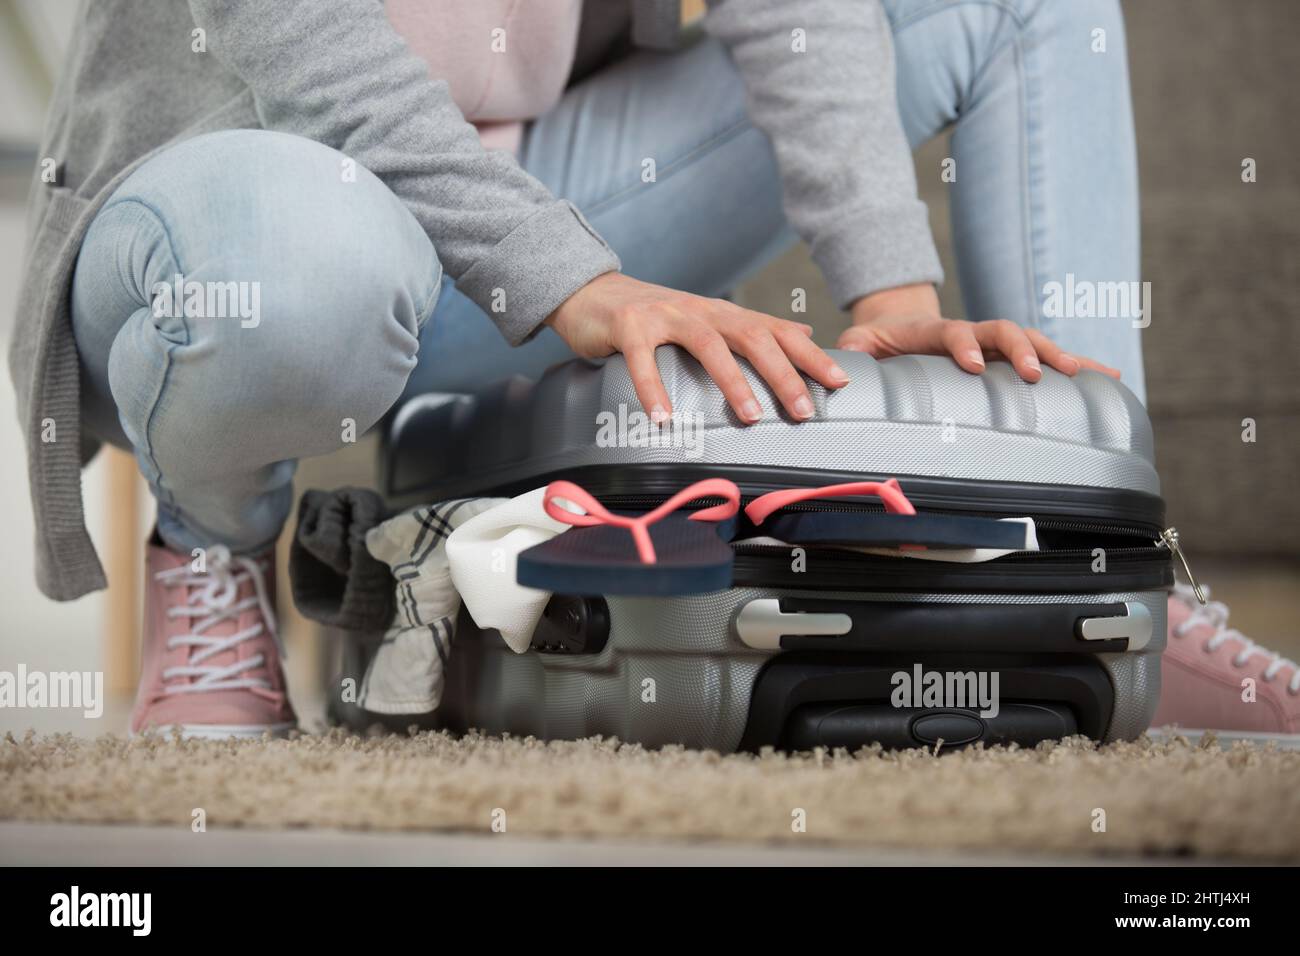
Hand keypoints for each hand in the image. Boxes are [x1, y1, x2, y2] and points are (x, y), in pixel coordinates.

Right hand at [545, 272, 848, 422]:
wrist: (591, 294)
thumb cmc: (653, 318)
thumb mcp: (708, 318)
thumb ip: (752, 327)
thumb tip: (803, 331)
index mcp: (724, 314)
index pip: (777, 331)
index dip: (810, 355)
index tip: (839, 383)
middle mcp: (701, 310)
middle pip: (752, 336)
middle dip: (782, 373)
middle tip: (801, 410)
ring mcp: (665, 315)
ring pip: (708, 344)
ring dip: (732, 381)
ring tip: (750, 416)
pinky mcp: (630, 326)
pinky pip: (644, 360)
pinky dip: (654, 390)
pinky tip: (664, 419)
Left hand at [839, 283, 1120, 381]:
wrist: (896, 324)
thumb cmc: (875, 343)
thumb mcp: (856, 346)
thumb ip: (849, 354)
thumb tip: (838, 373)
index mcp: (934, 331)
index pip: (955, 332)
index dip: (965, 346)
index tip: (973, 366)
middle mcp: (971, 333)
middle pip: (1004, 331)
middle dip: (1023, 350)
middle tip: (1036, 375)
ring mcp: (993, 343)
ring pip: (1032, 342)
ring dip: (1059, 356)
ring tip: (1089, 375)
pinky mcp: (1007, 356)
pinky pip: (1044, 359)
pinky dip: (1077, 367)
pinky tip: (1108, 379)